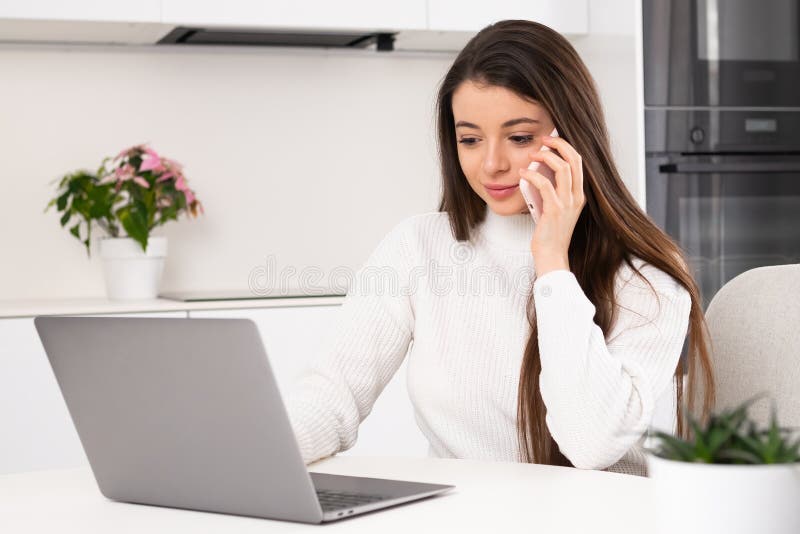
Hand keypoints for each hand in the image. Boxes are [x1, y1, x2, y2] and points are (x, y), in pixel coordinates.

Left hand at [518, 135, 585, 276]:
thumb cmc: (550, 233)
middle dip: (559, 145)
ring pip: (562, 168)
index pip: (579, 162)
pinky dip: (532, 175)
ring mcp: (567, 203)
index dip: (566, 148)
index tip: (552, 141)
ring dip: (546, 157)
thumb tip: (538, 172)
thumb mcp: (554, 208)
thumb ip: (551, 191)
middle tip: (544, 140)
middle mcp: (576, 197)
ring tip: (532, 155)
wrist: (551, 255)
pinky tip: (523, 173)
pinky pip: (545, 185)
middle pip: (574, 160)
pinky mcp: (554, 210)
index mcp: (579, 195)